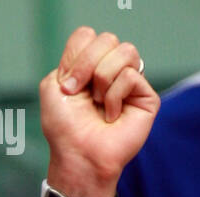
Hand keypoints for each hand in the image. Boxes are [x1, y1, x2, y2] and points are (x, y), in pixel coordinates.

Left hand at [40, 27, 158, 196]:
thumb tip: (94, 52)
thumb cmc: (65, 129)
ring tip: (98, 104)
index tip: (67, 86)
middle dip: (87, 66)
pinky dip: (114, 96)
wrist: (78, 156)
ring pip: (125, 51)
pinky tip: (111, 115)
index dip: (76, 57)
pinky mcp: (146, 95)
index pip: (88, 36)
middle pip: (107, 39)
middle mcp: (111, 70)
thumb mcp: (53, 88)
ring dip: (103, 79)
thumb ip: (68, 59)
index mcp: (88, 66)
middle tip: (79, 93)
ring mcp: (130, 82)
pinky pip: (131, 75)